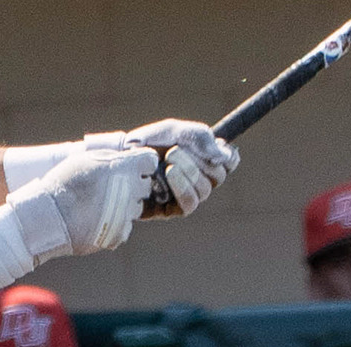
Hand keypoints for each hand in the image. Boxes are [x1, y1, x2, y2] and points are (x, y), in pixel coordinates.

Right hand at [20, 146, 157, 257]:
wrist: (47, 217)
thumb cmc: (63, 183)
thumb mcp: (86, 159)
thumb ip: (112, 157)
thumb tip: (127, 157)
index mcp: (125, 167)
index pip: (150, 162)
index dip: (140, 165)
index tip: (128, 169)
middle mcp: (130, 190)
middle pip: (144, 187)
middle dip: (133, 187)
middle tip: (110, 189)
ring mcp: (126, 214)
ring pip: (135, 209)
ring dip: (123, 207)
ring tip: (99, 207)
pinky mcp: (118, 234)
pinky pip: (124, 228)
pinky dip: (114, 227)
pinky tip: (96, 222)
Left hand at [119, 119, 238, 218]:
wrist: (121, 156)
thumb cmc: (148, 142)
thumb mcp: (174, 131)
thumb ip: (201, 138)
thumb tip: (224, 155)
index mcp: (204, 159)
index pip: (229, 163)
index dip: (229, 157)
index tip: (218, 147)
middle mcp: (198, 179)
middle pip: (218, 177)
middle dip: (198, 162)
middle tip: (174, 151)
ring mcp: (185, 196)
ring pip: (204, 191)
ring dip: (190, 173)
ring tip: (169, 162)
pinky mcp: (171, 210)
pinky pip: (189, 204)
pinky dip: (183, 188)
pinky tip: (169, 175)